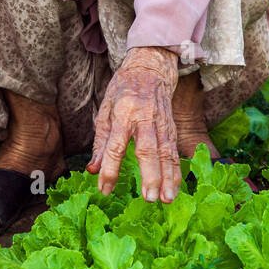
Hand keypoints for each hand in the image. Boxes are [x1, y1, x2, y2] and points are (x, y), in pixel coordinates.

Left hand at [87, 46, 180, 202]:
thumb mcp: (105, 110)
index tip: (104, 189)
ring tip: (166, 200)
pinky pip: (174, 153)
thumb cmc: (123, 91)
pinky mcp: (172, 128)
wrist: (150, 68)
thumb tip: (92, 170)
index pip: (115, 146)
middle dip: (150, 175)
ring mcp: (161, 123)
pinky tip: (174, 190)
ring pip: (166, 153)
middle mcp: (144, 119)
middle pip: (148, 150)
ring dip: (168, 178)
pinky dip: (175, 172)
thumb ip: (100, 142)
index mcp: (123, 114)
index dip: (110, 169)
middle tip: (148, 198)